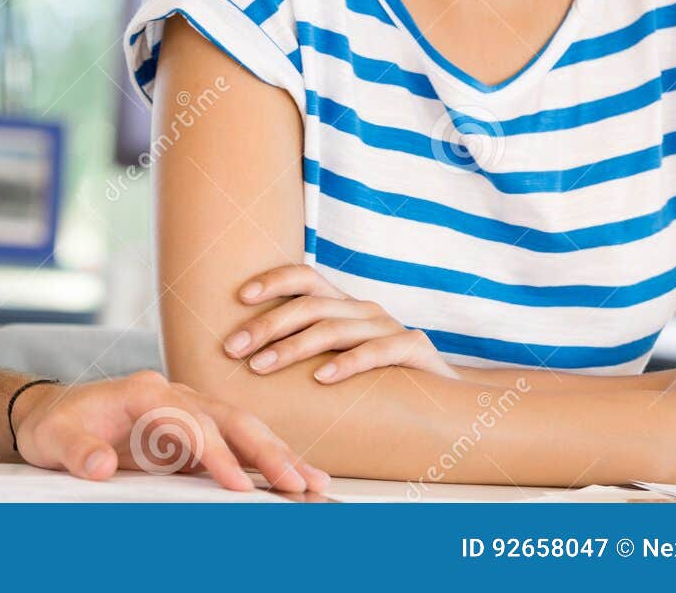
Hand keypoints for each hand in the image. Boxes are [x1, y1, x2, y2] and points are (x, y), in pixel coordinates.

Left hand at [10, 369, 331, 494]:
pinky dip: (263, 463)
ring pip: (240, 429)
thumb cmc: (56, 425)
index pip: (190, 421)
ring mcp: (185, 412)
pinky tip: (290, 480)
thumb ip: (78, 451)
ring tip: (312, 483)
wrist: (50, 415)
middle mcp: (172, 395)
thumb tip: (99, 465)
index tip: (238, 485)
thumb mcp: (54, 439)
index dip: (216, 454)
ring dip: (277, 455)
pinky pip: (234, 446)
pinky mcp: (190, 434)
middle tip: (299, 483)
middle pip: (228, 418)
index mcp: (143, 391)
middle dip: (266, 450)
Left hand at [223, 263, 456, 381]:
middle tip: (232, 348)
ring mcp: (389, 326)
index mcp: (342, 305)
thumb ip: (301, 350)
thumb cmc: (374, 381)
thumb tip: (243, 356)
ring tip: (260, 366)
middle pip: (310, 306)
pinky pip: (377, 352)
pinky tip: (320, 378)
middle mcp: (363, 309)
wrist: (443, 397)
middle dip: (266, 325)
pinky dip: (347, 364)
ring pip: (334, 329)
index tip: (239, 297)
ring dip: (292, 348)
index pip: (304, 277)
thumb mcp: (335, 358)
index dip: (272, 280)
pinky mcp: (414, 349)